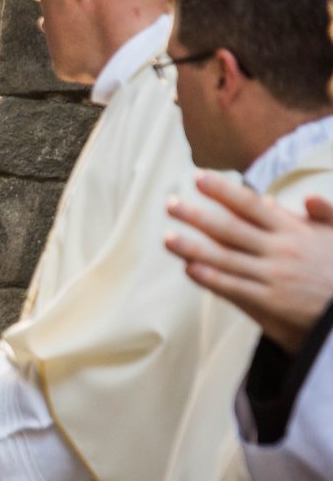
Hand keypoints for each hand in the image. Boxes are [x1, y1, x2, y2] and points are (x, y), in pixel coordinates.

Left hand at [164, 176, 332, 352]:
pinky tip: (189, 269)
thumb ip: (314, 212)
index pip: (250, 205)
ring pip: (225, 258)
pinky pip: (235, 287)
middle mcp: (279, 250)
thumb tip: (275, 199)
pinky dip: (211, 277)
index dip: (222, 190)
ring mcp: (273, 276)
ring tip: (167, 237)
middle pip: (230, 228)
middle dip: (197, 215)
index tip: (198, 178)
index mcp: (292, 231)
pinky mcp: (271, 301)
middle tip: (170, 203)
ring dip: (193, 247)